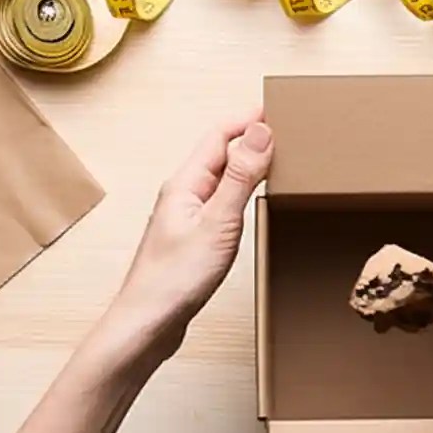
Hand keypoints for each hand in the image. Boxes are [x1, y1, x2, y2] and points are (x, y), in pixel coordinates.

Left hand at [105, 111, 272, 364]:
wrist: (147, 324)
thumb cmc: (175, 279)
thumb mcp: (218, 223)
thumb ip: (240, 177)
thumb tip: (260, 131)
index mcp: (185, 184)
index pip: (218, 136)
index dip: (246, 119)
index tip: (276, 109)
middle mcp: (182, 195)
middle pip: (219, 154)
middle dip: (249, 138)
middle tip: (284, 131)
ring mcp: (185, 218)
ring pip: (220, 180)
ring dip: (246, 165)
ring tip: (275, 160)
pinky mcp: (191, 240)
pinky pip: (219, 203)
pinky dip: (240, 193)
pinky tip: (251, 203)